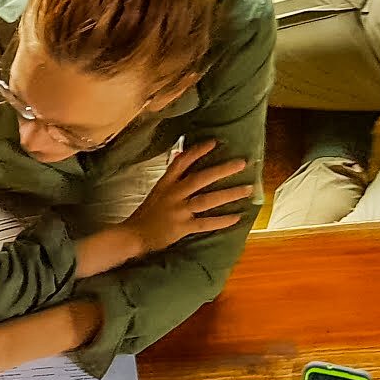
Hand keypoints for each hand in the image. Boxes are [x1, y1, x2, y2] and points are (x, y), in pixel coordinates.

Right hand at [122, 140, 251, 252]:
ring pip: (206, 200)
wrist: (132, 236)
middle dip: (221, 170)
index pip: (181, 163)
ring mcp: (178, 212)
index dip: (197, 152)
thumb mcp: (156, 191)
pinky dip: (221, 221)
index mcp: (165, 185)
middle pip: (199, 179)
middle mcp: (173, 195)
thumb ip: (171, 175)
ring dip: (228, 194)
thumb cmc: (146, 214)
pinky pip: (205, 224)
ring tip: (247, 189)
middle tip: (242, 163)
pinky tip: (236, 217)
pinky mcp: (181, 228)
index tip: (214, 142)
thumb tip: (178, 153)